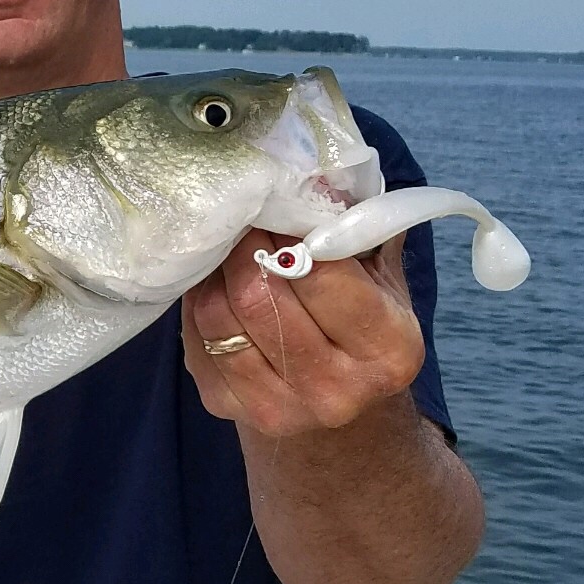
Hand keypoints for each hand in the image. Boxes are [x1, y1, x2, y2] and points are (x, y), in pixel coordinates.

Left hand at [182, 229, 425, 439]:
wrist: (340, 400)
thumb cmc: (362, 320)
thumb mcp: (382, 278)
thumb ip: (359, 232)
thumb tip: (315, 175)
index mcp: (389, 350)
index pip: (321, 275)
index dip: (289, 232)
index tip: (276, 206)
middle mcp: (336, 391)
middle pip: (259, 297)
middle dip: (244, 245)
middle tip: (243, 217)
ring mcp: (278, 409)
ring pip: (218, 316)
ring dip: (215, 270)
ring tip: (227, 245)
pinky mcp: (227, 409)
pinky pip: (194, 337)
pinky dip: (199, 300)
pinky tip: (214, 282)